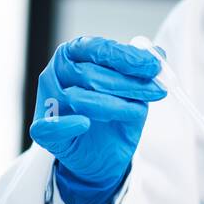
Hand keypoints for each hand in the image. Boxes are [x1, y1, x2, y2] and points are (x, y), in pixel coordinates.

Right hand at [29, 37, 165, 203]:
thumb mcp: (133, 91)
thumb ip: (141, 71)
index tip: (153, 66)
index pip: (97, 48)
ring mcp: (47, 101)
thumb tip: (159, 53)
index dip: (126, 57)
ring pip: (79, 98)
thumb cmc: (113, 115)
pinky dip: (66, 125)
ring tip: (138, 110)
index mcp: (74, 54)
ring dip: (114, 104)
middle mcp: (56, 73)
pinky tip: (84, 124)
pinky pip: (50, 126)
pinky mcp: (43, 131)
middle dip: (127, 83)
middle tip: (156, 91)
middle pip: (89, 73)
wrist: (101, 154)